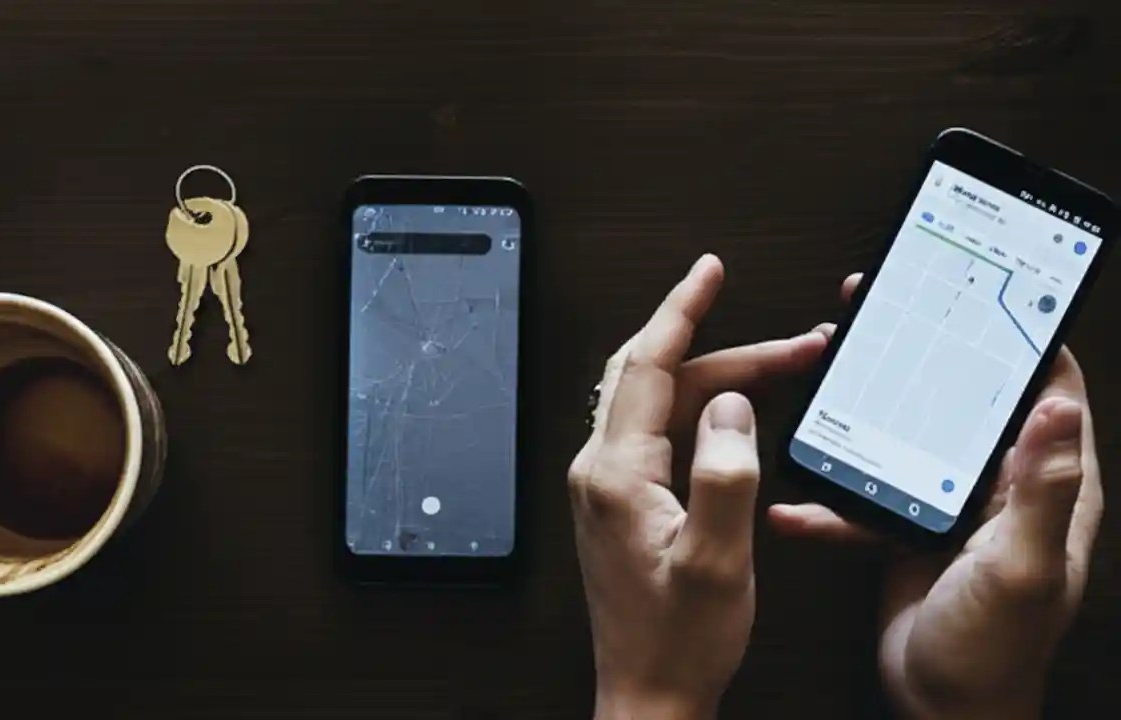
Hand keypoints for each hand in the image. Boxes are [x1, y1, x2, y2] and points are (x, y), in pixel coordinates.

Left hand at [569, 255, 829, 718]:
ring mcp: (609, 485)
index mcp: (616, 474)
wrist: (648, 694)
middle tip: (795, 345)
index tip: (708, 271)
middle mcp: (601, 470)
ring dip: (721, 381)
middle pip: (658, 378)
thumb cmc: (678, 640)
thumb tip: (729, 405)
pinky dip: (704, 411)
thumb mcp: (718, 560)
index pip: (645, 365)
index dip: (681, 310)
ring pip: (662, 403)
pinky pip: (661, 432)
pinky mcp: (623, 501)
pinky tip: (742, 414)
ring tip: (787, 371)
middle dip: (726, 350)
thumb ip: (725, 474)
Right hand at [770, 274, 1102, 719]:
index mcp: (1042, 490)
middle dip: (926, 359)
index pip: (1047, 393)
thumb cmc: (994, 650)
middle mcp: (999, 491)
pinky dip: (826, 504)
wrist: (944, 710)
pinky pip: (862, 502)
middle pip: (964, 404)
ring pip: (907, 441)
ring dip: (867, 416)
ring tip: (830, 379)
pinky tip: (794, 504)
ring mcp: (947, 510)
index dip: (1021, 341)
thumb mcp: (1020, 565)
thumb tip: (1056, 403)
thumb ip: (1041, 486)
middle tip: (886, 316)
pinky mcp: (904, 534)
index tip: (984, 297)